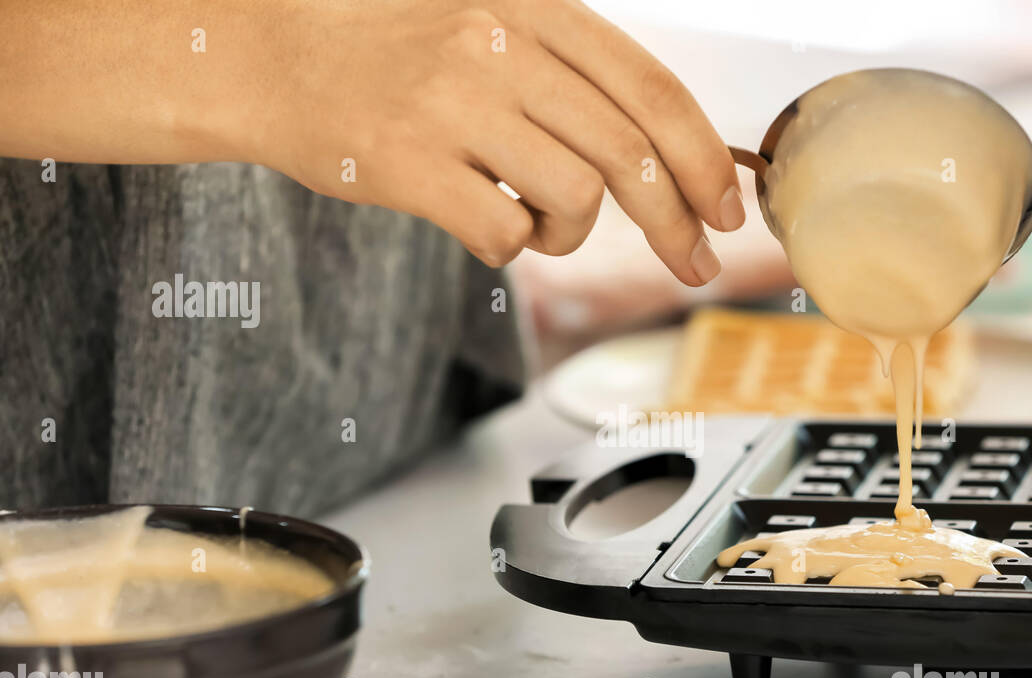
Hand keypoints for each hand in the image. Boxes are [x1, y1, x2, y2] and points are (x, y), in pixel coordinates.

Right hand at [265, 1, 744, 282]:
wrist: (268, 54)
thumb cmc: (391, 48)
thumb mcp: (490, 23)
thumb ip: (570, 73)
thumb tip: (665, 151)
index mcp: (533, 8)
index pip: (652, 88)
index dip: (705, 157)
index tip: (728, 208)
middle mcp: (498, 46)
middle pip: (629, 153)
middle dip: (677, 222)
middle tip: (694, 264)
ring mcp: (452, 104)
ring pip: (574, 198)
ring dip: (571, 234)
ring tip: (536, 223)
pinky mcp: (409, 164)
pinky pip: (503, 233)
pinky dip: (510, 246)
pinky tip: (483, 223)